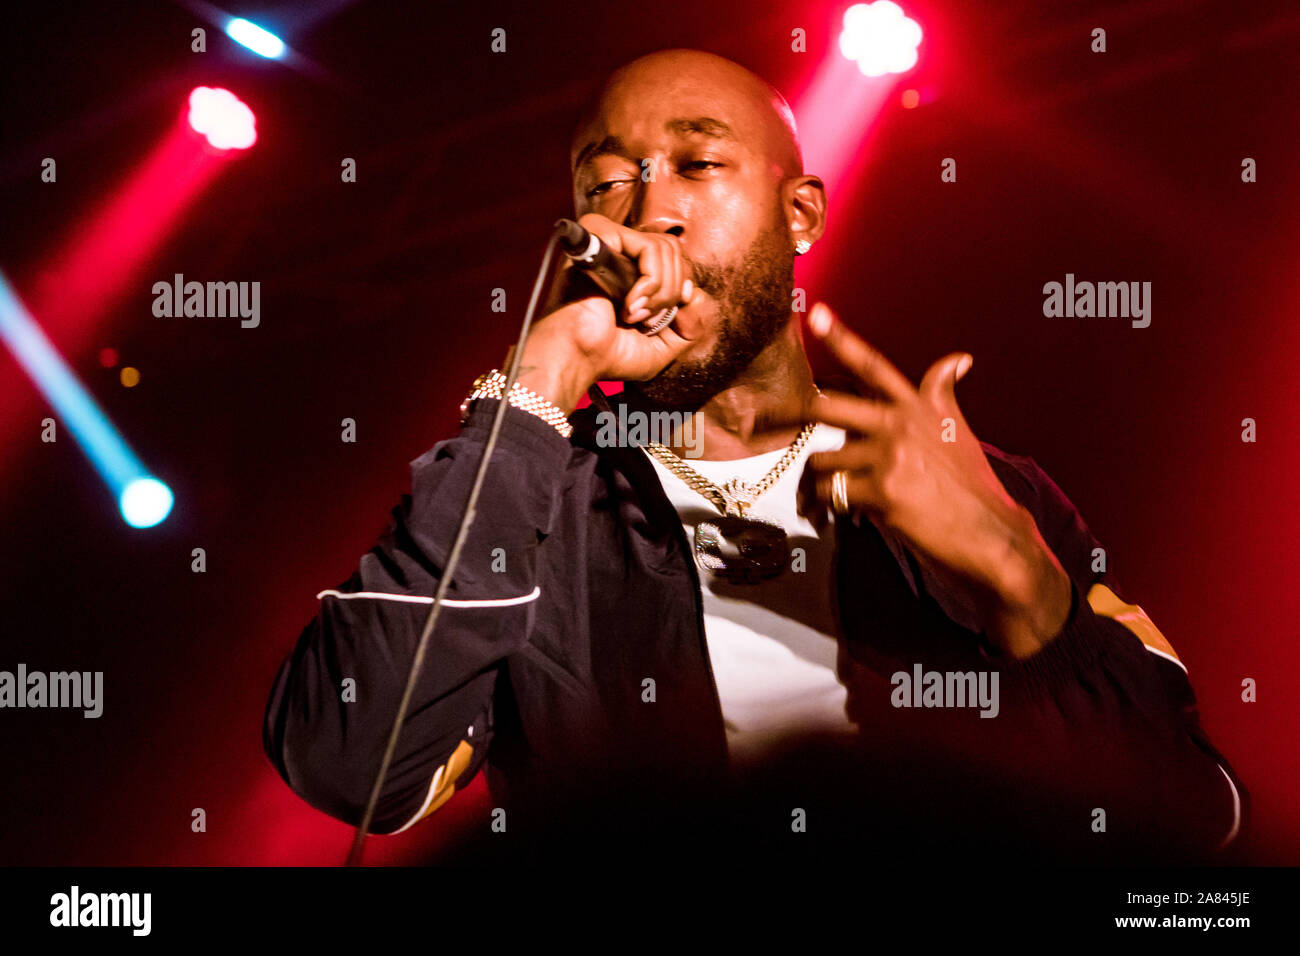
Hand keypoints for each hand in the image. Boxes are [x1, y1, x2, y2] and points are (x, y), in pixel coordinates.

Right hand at [515, 214, 704, 410]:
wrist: (578, 356)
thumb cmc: (610, 354)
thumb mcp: (663, 347)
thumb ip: (690, 322)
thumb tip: (694, 293)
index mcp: (631, 268)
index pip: (675, 259)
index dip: (680, 289)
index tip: (660, 318)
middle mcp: (621, 250)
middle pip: (675, 250)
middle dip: (671, 293)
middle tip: (643, 320)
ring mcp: (610, 240)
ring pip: (667, 248)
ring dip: (659, 292)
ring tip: (633, 314)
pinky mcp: (603, 236)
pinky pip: (651, 248)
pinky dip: (650, 282)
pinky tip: (628, 303)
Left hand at [796, 302, 1071, 658]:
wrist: (991, 533)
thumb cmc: (973, 486)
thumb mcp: (959, 430)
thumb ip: (942, 393)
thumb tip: (959, 358)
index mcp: (917, 406)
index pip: (873, 366)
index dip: (842, 338)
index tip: (815, 313)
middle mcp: (900, 424)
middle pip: (826, 407)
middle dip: (784, 413)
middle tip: (754, 420)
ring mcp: (889, 456)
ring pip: (822, 460)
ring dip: (815, 483)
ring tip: (822, 500)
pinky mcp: (881, 490)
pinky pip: (832, 493)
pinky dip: (828, 508)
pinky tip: (840, 516)